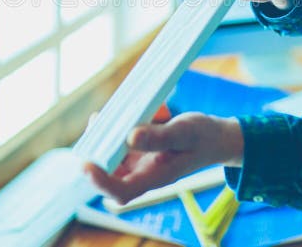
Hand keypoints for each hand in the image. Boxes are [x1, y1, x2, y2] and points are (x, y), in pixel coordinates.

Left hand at [83, 112, 243, 204]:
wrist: (215, 138)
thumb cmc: (203, 137)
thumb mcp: (184, 132)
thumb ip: (159, 136)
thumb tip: (130, 137)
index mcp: (155, 177)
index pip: (121, 191)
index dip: (100, 181)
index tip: (85, 164)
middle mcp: (143, 173)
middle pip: (108, 170)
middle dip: (99, 146)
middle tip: (98, 120)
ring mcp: (139, 161)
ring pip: (112, 151)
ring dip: (114, 129)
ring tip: (132, 110)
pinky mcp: (138, 148)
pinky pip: (121, 138)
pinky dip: (126, 122)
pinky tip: (150, 110)